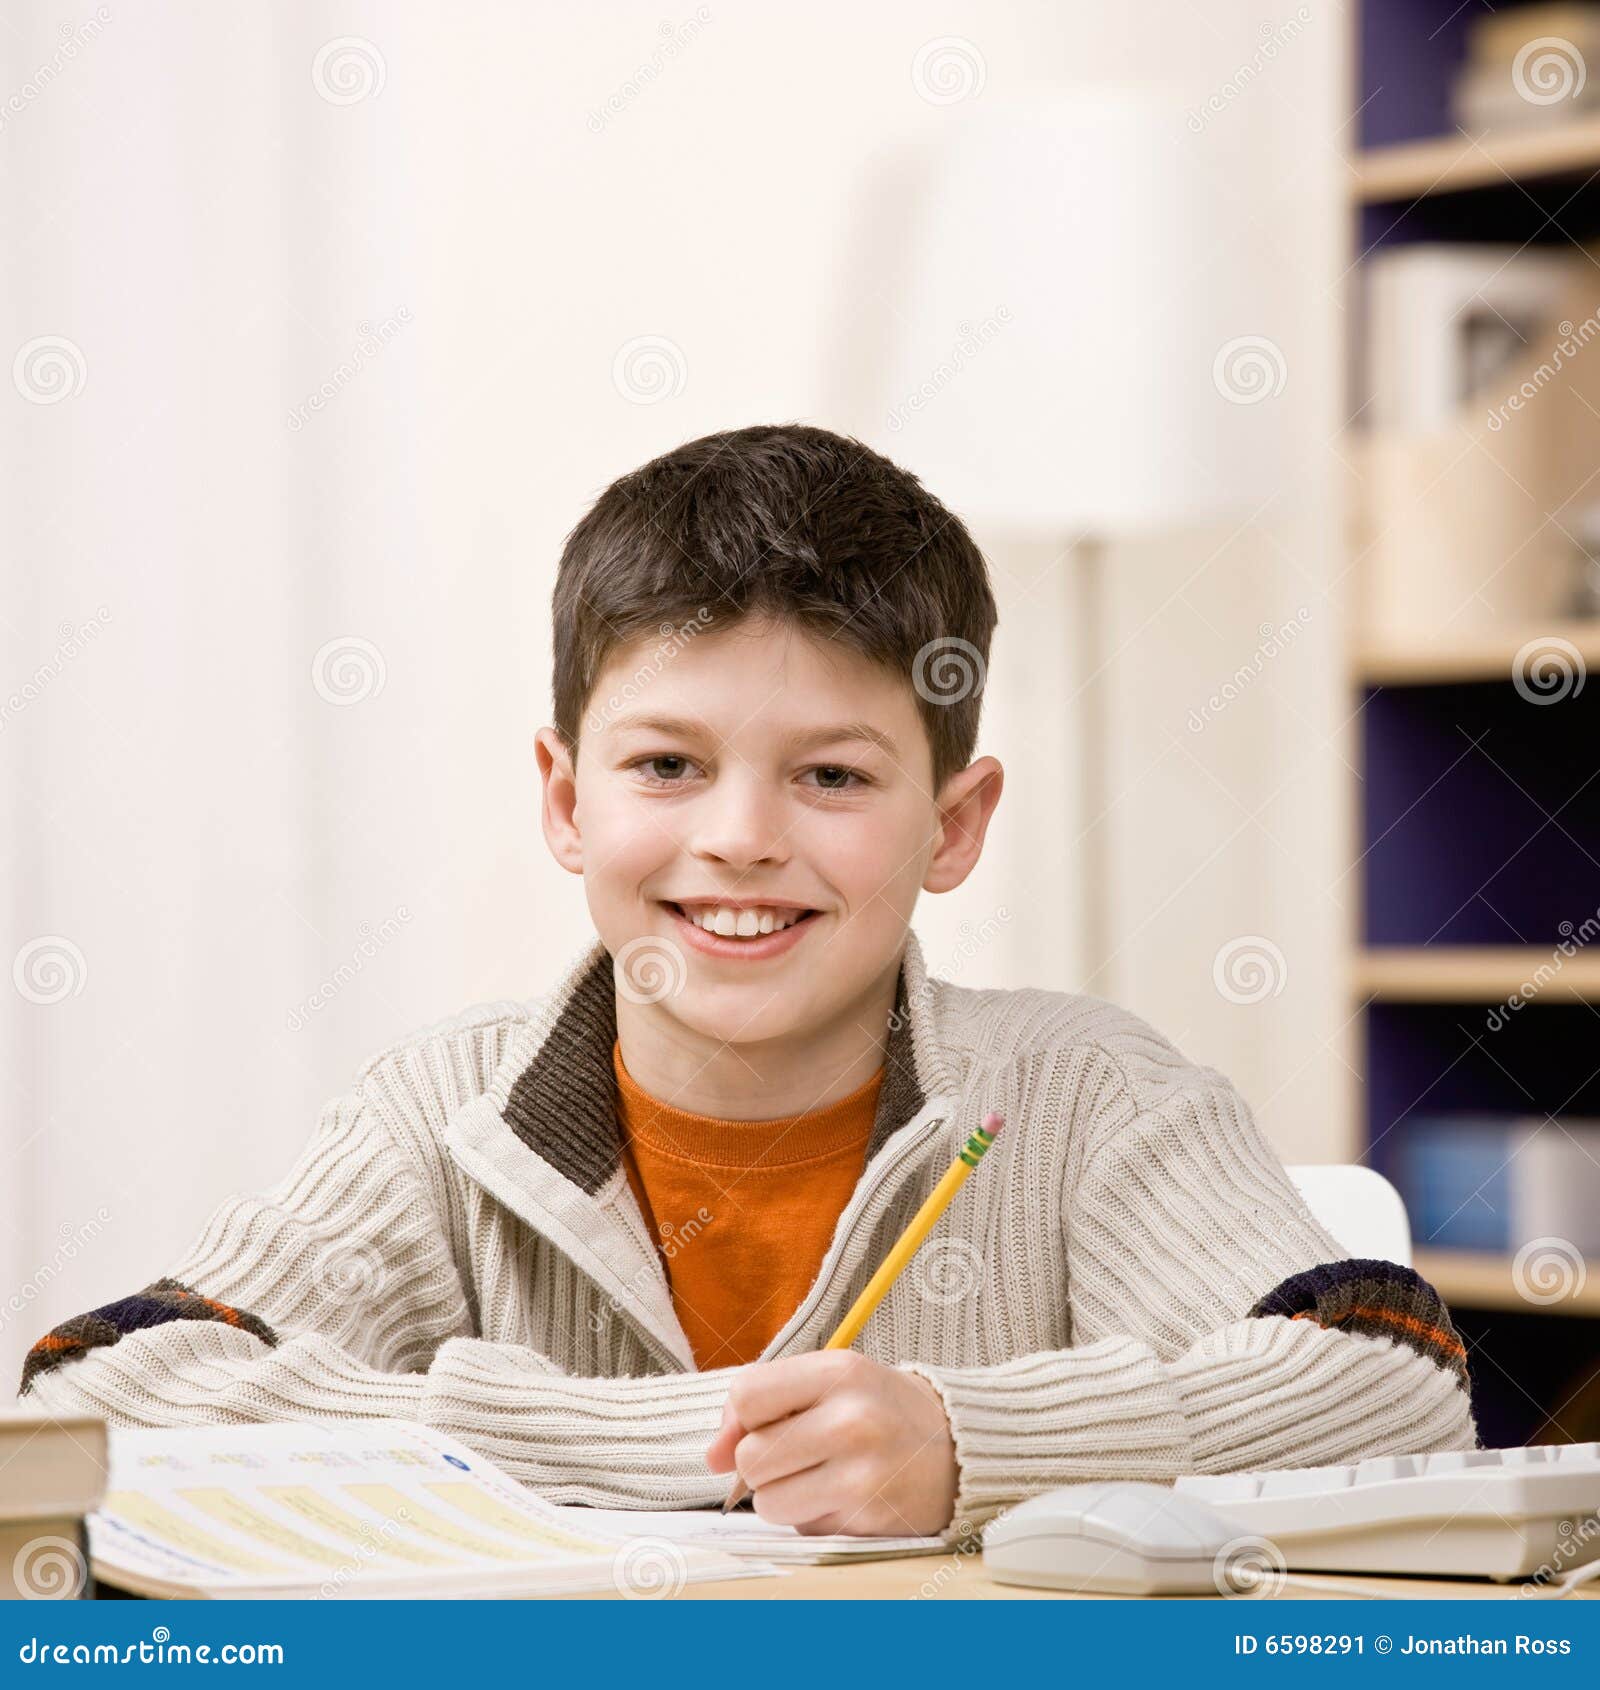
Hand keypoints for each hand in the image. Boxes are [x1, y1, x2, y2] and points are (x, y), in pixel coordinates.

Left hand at [704, 1350, 957, 1535]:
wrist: (956, 1446)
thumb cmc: (876, 1409)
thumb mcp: (829, 1382)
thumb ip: (764, 1405)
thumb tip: (711, 1459)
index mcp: (837, 1371)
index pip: (746, 1396)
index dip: (739, 1420)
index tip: (759, 1427)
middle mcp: (851, 1419)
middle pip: (750, 1457)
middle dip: (761, 1464)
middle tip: (797, 1454)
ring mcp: (863, 1473)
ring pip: (768, 1502)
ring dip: (781, 1497)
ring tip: (818, 1476)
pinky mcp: (869, 1518)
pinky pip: (802, 1527)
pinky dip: (810, 1517)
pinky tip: (843, 1497)